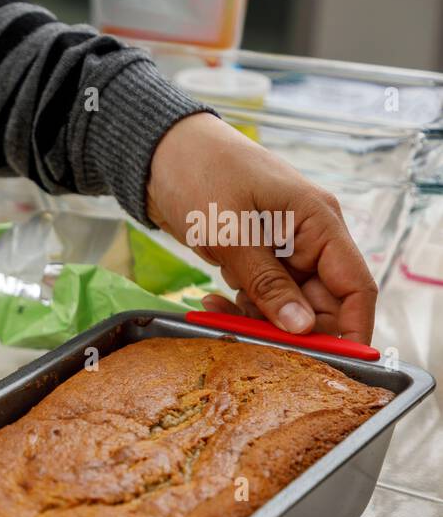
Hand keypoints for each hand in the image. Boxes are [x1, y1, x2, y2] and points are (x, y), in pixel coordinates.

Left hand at [146, 112, 377, 344]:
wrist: (161, 153)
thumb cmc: (201, 174)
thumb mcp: (231, 232)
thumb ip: (266, 281)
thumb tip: (301, 327)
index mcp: (319, 223)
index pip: (356, 286)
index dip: (350, 328)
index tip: (333, 363)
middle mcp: (309, 237)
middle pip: (320, 302)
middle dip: (290, 328)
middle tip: (252, 342)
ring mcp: (282, 247)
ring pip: (286, 303)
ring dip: (255, 316)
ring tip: (216, 311)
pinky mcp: (255, 255)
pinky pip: (259, 293)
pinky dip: (237, 303)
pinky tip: (208, 302)